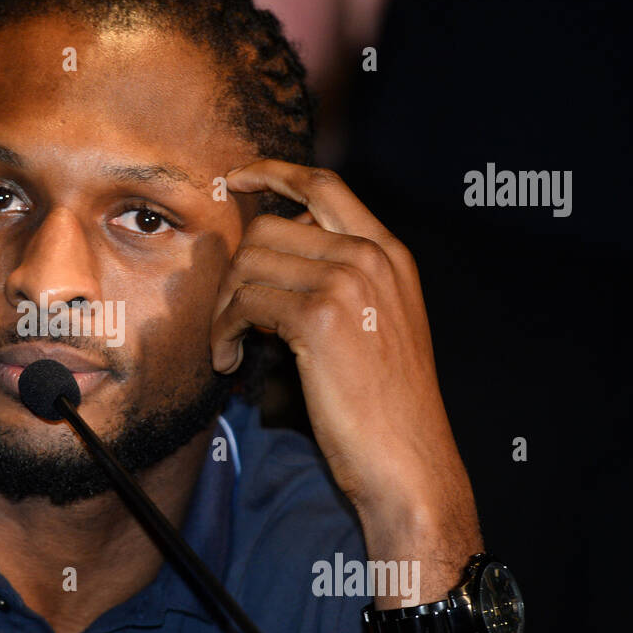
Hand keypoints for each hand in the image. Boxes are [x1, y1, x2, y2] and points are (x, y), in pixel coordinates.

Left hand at [213, 160, 474, 542]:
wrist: (409, 460)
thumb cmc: (385, 405)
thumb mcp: (377, 324)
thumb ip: (340, 281)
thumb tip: (273, 258)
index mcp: (389, 253)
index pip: (325, 186)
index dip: (276, 172)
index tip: (239, 177)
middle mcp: (371, 256)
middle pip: (270, 228)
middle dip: (235, 272)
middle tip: (230, 318)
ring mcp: (347, 282)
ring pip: (250, 263)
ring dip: (224, 307)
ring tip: (228, 346)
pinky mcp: (319, 318)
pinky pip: (244, 304)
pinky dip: (223, 332)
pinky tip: (228, 361)